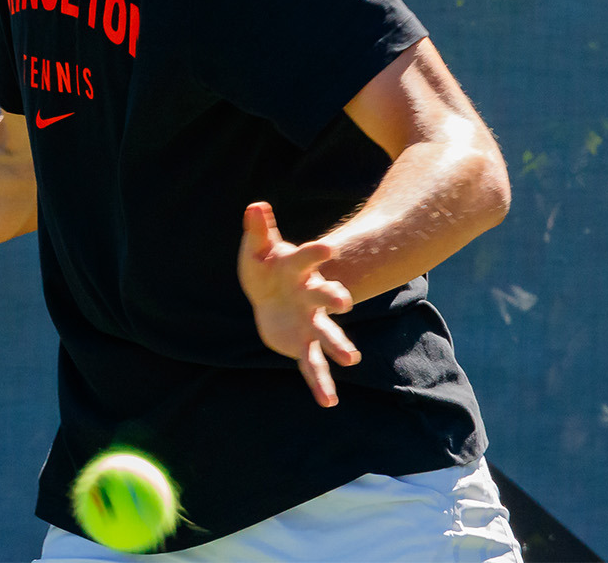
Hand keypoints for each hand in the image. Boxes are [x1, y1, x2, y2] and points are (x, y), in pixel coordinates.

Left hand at [238, 201, 359, 407]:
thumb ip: (258, 229)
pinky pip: (312, 364)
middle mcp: (310, 296)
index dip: (315, 253)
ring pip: (327, 334)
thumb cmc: (267, 267)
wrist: (271, 294)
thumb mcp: (258, 249)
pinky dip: (320, 383)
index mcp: (297, 269)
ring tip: (352, 359)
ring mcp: (310, 321)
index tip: (328, 249)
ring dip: (338, 345)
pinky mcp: (302, 343)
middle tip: (344, 303)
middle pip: (325, 295)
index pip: (306, 258)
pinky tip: (328, 402)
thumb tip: (255, 205)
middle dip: (334, 297)